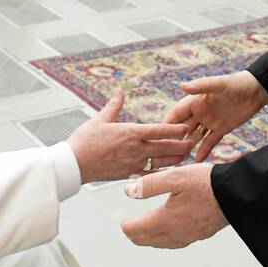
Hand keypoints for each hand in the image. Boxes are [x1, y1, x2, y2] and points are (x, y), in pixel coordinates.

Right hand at [67, 91, 193, 183]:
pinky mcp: (128, 174)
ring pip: (161, 161)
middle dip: (181, 144)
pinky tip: (168, 172)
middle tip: (194, 141)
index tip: (187, 128)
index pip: (159, 130)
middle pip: (165, 147)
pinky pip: (150, 174)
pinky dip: (160, 173)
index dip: (175, 129)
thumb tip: (120, 91)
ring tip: (186, 156)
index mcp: (130, 132)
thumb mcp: (99, 119)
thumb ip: (114, 106)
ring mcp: (133, 163)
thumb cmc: (83, 141)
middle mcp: (135, 148)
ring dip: (174, 159)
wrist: (73, 164)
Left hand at [121, 163, 227, 247]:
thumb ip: (149, 184)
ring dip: (150, 239)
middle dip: (135, 235)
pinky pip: (176, 243)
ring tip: (143, 234)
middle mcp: (176, 232)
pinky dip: (165, 240)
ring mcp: (189, 236)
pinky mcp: (200, 235)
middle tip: (128, 229)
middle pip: (148, 240)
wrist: (235, 194)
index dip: (127, 226)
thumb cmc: (206, 183)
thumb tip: (128, 191)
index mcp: (166, 219)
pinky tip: (168, 234)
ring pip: (162, 244)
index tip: (122, 222)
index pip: (138, 229)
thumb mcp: (175, 176)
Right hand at [162, 70, 267, 161]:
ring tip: (179, 160)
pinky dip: (204, 150)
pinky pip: (210, 142)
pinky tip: (197, 161)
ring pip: (194, 137)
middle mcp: (199, 112)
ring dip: (187, 147)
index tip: (156, 136)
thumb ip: (201, 86)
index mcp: (195, 101)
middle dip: (174, 140)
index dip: (167, 124)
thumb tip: (182, 85)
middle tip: (164, 154)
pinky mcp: (221, 129)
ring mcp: (209, 121)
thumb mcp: (219, 85)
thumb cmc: (236, 84)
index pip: (176, 114)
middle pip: (183, 128)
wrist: (256, 91)